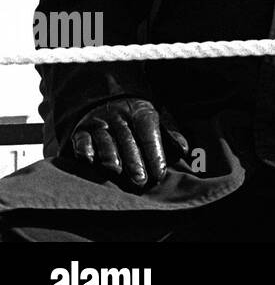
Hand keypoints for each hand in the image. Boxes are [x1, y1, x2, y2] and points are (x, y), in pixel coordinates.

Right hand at [70, 97, 186, 186]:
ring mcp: (98, 122)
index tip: (160, 173)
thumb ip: (169, 136)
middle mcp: (119, 115)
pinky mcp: (81, 131)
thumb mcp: (154, 123)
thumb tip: (184, 150)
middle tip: (140, 180)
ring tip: (116, 171)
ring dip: (110, 156)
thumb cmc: (136, 122)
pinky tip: (89, 161)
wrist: (106, 104)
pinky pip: (82, 140)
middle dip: (134, 160)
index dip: (155, 152)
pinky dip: (85, 149)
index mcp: (140, 111)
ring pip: (105, 140)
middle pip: (128, 139)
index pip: (149, 131)